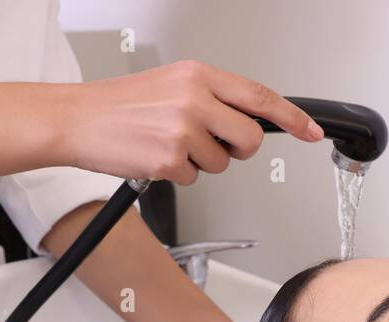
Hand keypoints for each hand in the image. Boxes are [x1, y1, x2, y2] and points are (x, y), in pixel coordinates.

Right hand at [55, 59, 323, 185]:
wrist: (78, 119)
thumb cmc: (121, 106)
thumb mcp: (171, 85)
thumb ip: (211, 98)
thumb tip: (247, 120)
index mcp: (198, 75)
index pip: (260, 97)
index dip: (291, 118)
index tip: (310, 131)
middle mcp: (194, 98)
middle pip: (249, 138)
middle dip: (237, 150)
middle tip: (211, 145)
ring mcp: (183, 130)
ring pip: (221, 163)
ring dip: (200, 163)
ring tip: (168, 145)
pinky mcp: (169, 159)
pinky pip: (194, 178)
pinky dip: (177, 175)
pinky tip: (155, 157)